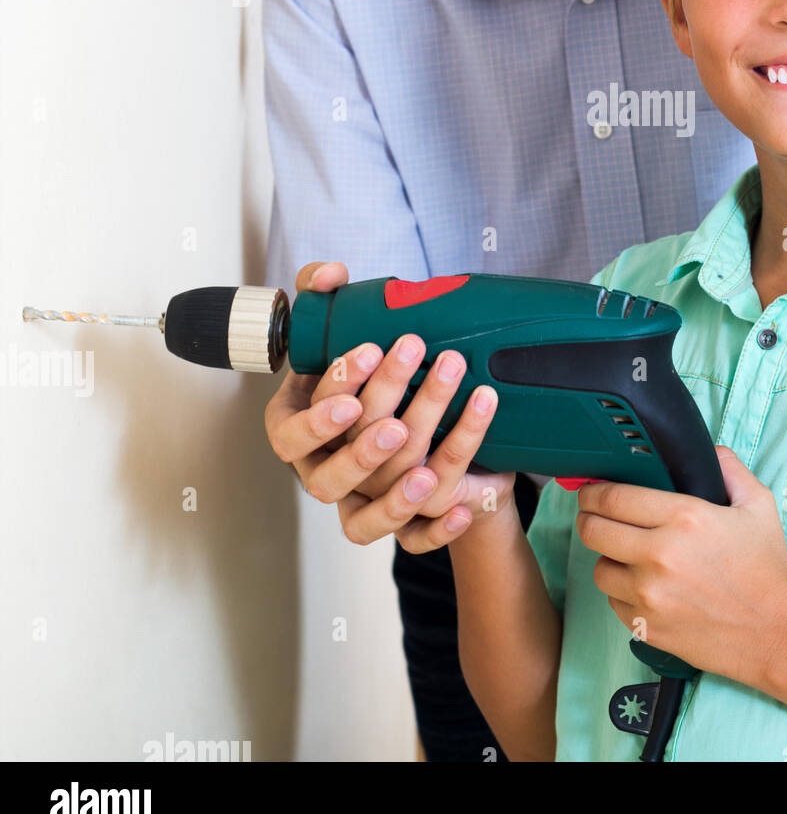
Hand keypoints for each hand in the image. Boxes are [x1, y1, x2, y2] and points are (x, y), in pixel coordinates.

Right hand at [264, 261, 515, 551]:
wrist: (398, 410)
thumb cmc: (357, 368)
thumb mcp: (333, 326)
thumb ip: (322, 293)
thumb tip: (329, 273)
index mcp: (295, 431)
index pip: (295, 431)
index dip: (324, 407)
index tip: (362, 365)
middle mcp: (322, 474)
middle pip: (333, 475)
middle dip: (364, 450)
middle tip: (397, 424)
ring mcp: (358, 503)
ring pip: (370, 514)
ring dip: (400, 495)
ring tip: (430, 473)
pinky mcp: (398, 522)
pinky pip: (412, 540)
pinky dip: (438, 531)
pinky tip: (465, 509)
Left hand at [574, 446, 786, 687]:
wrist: (776, 634)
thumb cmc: (767, 569)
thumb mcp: (758, 505)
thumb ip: (729, 468)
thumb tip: (707, 451)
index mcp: (684, 517)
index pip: (613, 497)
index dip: (593, 491)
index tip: (591, 490)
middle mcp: (660, 555)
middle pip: (593, 530)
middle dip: (588, 518)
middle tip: (595, 516)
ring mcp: (650, 595)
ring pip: (598, 569)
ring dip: (608, 558)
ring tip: (627, 555)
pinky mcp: (647, 627)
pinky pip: (612, 603)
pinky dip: (622, 593)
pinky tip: (643, 586)